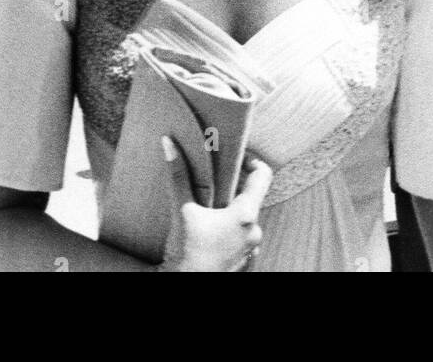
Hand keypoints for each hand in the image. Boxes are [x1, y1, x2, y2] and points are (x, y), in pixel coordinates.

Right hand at [159, 137, 272, 272]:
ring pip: (244, 222)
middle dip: (231, 190)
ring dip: (228, 214)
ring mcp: (252, 251)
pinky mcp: (245, 265)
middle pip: (250, 199)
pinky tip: (207, 237)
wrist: (187, 289)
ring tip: (205, 213)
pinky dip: (227, 234)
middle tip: (211, 185)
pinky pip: (240, 241)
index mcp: (246, 215)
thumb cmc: (187, 254)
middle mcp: (255, 233)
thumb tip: (169, 142)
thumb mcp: (182, 211)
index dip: (251, 160)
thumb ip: (179, 175)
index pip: (263, 174)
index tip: (234, 157)